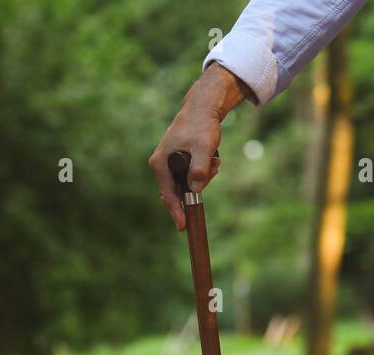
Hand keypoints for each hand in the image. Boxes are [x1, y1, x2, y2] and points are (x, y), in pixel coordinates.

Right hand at [149, 64, 247, 230]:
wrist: (203, 108)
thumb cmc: (201, 126)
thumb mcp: (203, 149)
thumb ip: (199, 170)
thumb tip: (195, 190)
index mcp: (160, 163)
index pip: (167, 195)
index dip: (176, 212)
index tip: (183, 227)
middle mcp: (161, 165)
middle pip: (178, 192)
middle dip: (198, 187)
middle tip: (212, 170)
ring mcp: (170, 164)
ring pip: (188, 184)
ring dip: (204, 177)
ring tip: (214, 160)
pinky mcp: (180, 162)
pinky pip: (193, 176)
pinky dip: (205, 171)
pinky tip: (212, 158)